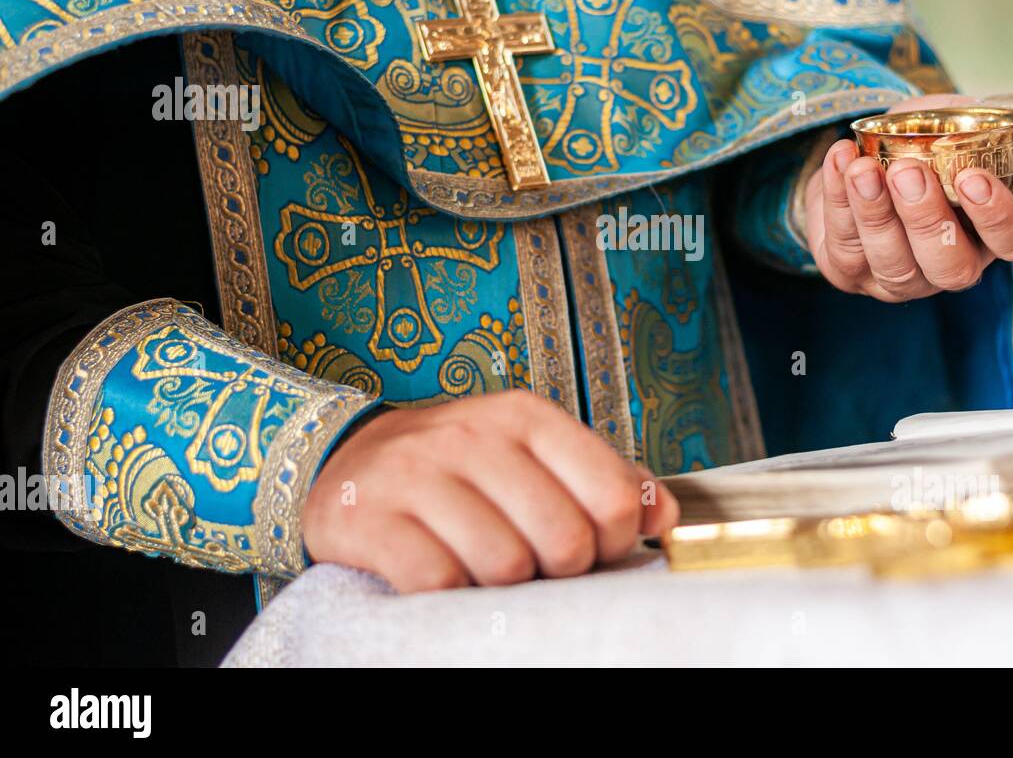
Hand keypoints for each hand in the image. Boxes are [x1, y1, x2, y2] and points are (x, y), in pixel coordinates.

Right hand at [302, 390, 678, 592]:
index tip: (589, 549)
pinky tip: (442, 577)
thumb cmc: (460, 468)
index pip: (613, 499)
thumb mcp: (532, 453)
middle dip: (557, 573)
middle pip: (564, 542)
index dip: (613, 544)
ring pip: (504, 567)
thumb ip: (603, 479)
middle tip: (533, 568)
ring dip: (501, 588)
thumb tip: (665, 515)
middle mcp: (473, 435)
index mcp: (527, 417)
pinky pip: (437, 582)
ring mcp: (417, 474)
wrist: (346, 460)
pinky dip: (450, 597)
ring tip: (484, 570)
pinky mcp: (367, 518)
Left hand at [805, 93, 1012, 301]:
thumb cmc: (929, 145)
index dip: (995, 215)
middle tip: (907, 172)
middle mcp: (951, 265)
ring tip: (863, 167)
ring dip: (874, 213)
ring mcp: (900, 277)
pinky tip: (839, 161)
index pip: (1012, 240)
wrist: (866, 153)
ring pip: (892, 263)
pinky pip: (844, 244)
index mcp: (993, 232)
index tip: (972, 177)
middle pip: (949, 265)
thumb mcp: (971, 126)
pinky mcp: (851, 272)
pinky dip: (837, 199)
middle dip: (926, 220)